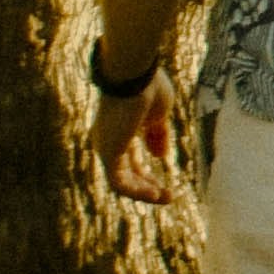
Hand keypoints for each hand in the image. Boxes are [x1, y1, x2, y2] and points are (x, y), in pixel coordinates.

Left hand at [95, 71, 177, 204]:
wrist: (136, 76)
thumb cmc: (149, 88)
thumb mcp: (159, 115)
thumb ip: (158, 136)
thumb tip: (160, 156)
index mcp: (120, 131)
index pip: (131, 160)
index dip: (147, 174)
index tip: (166, 184)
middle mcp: (108, 142)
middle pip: (126, 173)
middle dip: (147, 186)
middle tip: (167, 196)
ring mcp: (106, 148)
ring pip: (121, 181)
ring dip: (143, 192)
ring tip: (164, 197)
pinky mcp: (108, 152)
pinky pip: (119, 181)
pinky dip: (136, 190)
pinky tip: (154, 193)